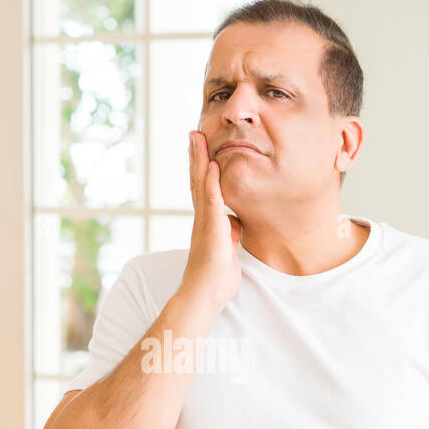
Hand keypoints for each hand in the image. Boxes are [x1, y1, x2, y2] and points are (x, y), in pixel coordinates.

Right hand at [181, 130, 241, 310]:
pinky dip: (210, 183)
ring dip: (198, 161)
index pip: (202, 188)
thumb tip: (234, 222)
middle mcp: (202, 218)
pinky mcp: (210, 231)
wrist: (205, 296)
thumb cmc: (216, 277)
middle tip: (194, 133)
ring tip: (196, 138)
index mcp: (207, 222)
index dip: (201, 167)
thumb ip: (229, 231)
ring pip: (200, 186)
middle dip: (196, 156)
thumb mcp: (227, 247)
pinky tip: (211, 165)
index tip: (201, 147)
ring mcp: (204, 223)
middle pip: (197, 181)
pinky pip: (210, 202)